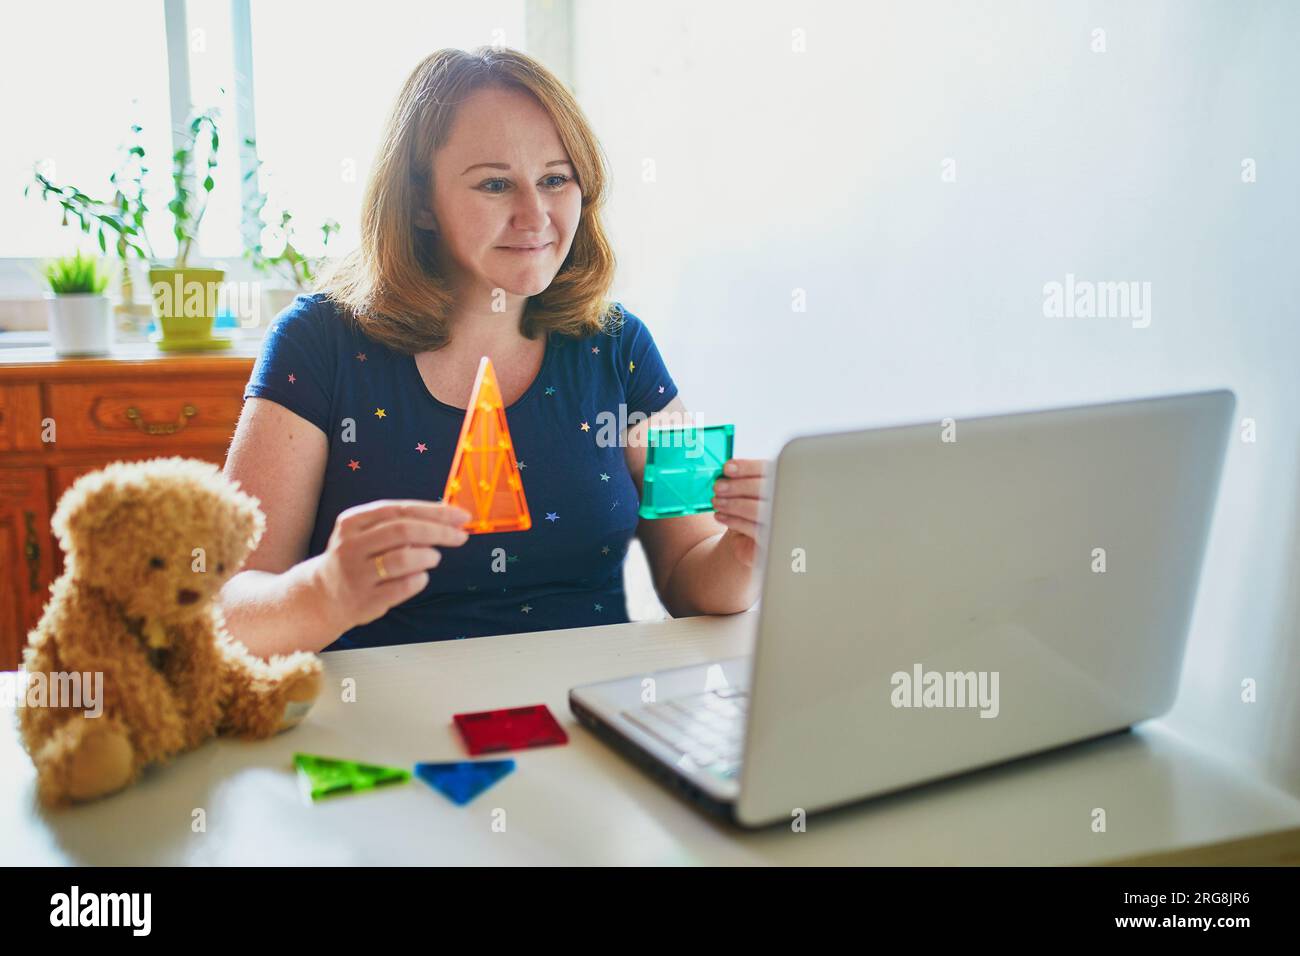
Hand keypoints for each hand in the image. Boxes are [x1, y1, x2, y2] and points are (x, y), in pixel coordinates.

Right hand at [312, 499, 471, 630]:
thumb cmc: (357, 558)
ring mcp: (356, 573)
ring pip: (403, 558)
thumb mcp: (367, 532)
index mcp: (352, 522)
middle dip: (439, 532)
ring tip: (433, 558)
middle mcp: (351, 545)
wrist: (323, 595)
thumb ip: (400, 522)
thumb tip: (449, 517)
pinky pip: (404, 586)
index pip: (400, 510)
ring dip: (428, 556)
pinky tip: (419, 577)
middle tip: (459, 537)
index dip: (435, 512)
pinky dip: (420, 579)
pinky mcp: (365, 599)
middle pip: (404, 531)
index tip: (461, 516)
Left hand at [711, 458, 771, 569]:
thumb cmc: (746, 508)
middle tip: (718, 486)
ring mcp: (782, 520)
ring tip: (716, 502)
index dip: (747, 467)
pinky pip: (752, 528)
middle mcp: (788, 499)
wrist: (747, 538)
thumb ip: (739, 477)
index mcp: (782, 479)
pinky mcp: (772, 539)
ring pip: (757, 509)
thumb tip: (725, 470)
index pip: (768, 469)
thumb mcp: (744, 490)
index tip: (728, 468)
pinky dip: (733, 520)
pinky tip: (720, 515)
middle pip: (764, 488)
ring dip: (732, 504)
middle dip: (737, 486)